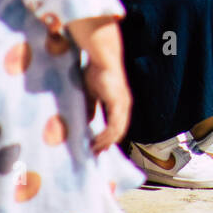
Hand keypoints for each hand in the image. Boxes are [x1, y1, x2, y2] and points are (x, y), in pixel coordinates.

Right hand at [66, 16, 130, 153]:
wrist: (101, 58)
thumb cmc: (95, 72)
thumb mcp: (90, 93)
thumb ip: (90, 107)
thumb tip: (88, 121)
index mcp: (118, 103)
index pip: (117, 125)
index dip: (109, 137)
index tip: (99, 148)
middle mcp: (124, 105)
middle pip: (119, 131)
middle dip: (107, 143)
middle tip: (96, 154)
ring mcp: (123, 104)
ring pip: (117, 130)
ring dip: (106, 142)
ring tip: (95, 150)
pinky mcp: (118, 102)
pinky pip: (114, 124)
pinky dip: (106, 135)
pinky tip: (97, 141)